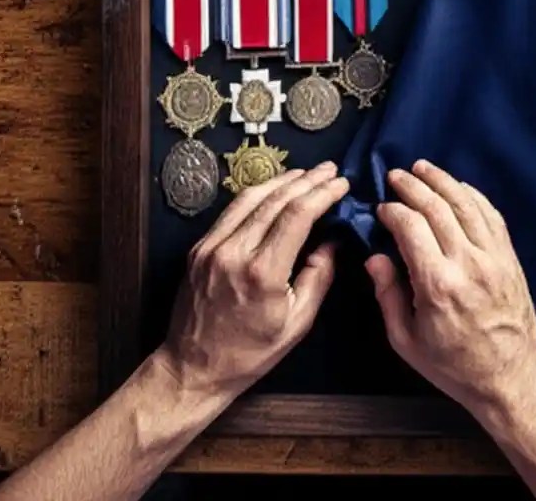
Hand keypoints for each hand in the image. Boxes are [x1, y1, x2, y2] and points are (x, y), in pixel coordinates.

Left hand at [156, 162, 348, 399]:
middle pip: (275, 200)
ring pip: (249, 198)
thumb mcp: (298, 322)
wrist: (194, 366)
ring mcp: (211, 247)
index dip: (322, 193)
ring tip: (305, 173)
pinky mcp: (198, 248)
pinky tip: (272, 191)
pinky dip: (255, 195)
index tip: (342, 183)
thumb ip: (319, 276)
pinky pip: (230, 211)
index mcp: (262, 272)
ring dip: (280, 180)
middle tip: (330, 170)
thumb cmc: (250, 353)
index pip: (297, 215)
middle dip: (306, 180)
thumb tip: (334, 240)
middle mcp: (233, 252)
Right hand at [365, 159, 535, 413]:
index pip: (411, 227)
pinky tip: (458, 187)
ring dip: (442, 181)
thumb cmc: (452, 365)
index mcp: (436, 284)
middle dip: (412, 186)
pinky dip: (473, 196)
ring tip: (423, 168)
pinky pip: (492, 216)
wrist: (508, 376)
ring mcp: (493, 257)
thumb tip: (375, 257)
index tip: (381, 209)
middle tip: (395, 176)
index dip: (392, 210)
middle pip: (438, 207)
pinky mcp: (509, 258)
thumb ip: (388, 295)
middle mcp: (467, 263)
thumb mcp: (406, 340)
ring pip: (467, 204)